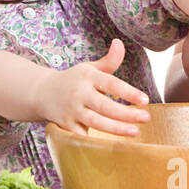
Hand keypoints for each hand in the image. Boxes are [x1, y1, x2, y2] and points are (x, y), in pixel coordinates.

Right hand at [37, 39, 151, 136]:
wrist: (42, 92)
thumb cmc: (74, 80)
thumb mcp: (90, 68)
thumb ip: (109, 61)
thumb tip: (119, 43)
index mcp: (87, 76)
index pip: (111, 83)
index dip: (128, 92)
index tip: (145, 100)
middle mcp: (79, 93)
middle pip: (105, 106)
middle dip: (126, 113)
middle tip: (146, 117)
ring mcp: (71, 110)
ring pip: (96, 122)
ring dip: (116, 128)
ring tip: (134, 131)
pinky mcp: (65, 125)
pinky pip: (83, 135)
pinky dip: (96, 141)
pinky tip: (113, 145)